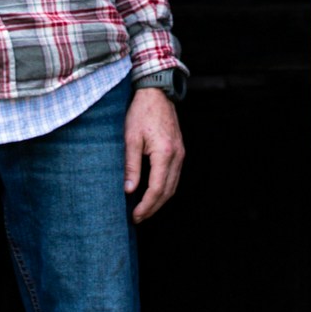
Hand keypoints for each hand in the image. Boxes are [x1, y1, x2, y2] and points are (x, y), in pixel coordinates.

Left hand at [123, 84, 183, 221]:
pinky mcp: (179, 151)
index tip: (135, 216)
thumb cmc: (141, 112)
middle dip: (153, 207)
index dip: (147, 206)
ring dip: (160, 200)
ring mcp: (181, 153)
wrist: (156, 93)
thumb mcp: (130, 138)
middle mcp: (177, 156)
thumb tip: (129, 190)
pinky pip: (174, 176)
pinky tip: (152, 193)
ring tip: (144, 209)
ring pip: (173, 186)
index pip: (158, 188)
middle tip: (138, 218)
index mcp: (165, 153)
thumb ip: (130, 166)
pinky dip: (164, 189)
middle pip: (168, 191)